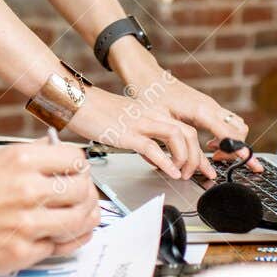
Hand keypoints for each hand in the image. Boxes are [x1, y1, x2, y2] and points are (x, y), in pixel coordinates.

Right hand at [0, 144, 100, 276]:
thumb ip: (23, 157)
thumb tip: (50, 149)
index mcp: (19, 161)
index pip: (74, 159)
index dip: (79, 166)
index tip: (76, 172)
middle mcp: (28, 189)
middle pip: (82, 190)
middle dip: (86, 192)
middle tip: (83, 196)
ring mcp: (26, 223)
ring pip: (78, 220)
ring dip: (85, 218)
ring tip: (83, 217)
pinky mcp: (21, 252)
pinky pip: (59, 247)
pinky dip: (68, 242)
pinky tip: (69, 237)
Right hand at [63, 84, 204, 179]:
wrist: (77, 102)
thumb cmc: (97, 113)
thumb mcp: (128, 125)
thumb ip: (144, 138)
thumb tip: (154, 156)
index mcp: (154, 112)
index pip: (186, 129)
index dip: (196, 150)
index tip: (199, 166)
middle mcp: (152, 115)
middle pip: (188, 133)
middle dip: (197, 157)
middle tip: (195, 173)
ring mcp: (140, 122)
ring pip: (177, 137)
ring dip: (185, 158)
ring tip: (182, 174)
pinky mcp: (127, 132)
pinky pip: (153, 147)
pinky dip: (166, 162)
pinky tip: (170, 172)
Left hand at [120, 67, 264, 176]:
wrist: (149, 77)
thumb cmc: (152, 96)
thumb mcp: (161, 121)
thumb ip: (177, 138)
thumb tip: (185, 159)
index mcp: (202, 111)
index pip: (229, 133)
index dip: (239, 149)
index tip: (245, 160)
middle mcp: (211, 107)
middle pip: (240, 130)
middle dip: (236, 148)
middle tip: (217, 159)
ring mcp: (211, 106)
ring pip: (237, 125)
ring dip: (233, 141)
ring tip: (214, 152)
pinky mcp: (208, 107)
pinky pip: (228, 122)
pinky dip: (227, 135)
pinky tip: (211, 143)